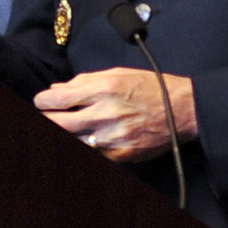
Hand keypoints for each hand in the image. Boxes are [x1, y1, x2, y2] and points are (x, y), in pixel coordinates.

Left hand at [35, 67, 198, 159]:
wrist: (184, 110)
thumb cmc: (153, 88)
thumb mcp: (119, 74)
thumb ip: (86, 81)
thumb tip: (59, 89)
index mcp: (103, 89)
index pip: (55, 99)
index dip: (43, 101)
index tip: (44, 101)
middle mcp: (105, 113)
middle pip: (56, 122)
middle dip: (47, 118)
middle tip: (49, 116)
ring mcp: (112, 136)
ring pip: (71, 140)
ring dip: (67, 133)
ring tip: (70, 127)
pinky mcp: (121, 153)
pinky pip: (92, 153)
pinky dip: (85, 145)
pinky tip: (89, 138)